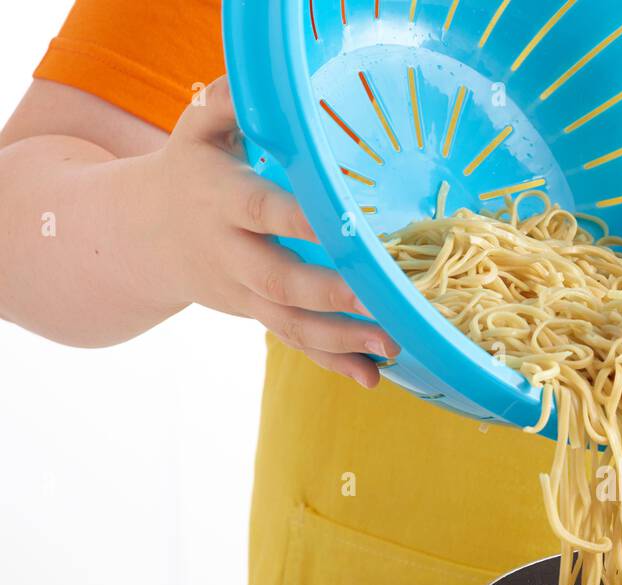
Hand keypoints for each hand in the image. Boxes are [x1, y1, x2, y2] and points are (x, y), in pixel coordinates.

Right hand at [139, 77, 389, 386]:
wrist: (144, 234)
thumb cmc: (191, 170)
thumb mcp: (200, 131)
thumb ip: (226, 105)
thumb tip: (257, 86)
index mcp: (221, 200)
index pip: (263, 211)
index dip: (301, 220)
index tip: (350, 224)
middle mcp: (231, 253)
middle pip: (279, 280)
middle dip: (331, 295)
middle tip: (382, 300)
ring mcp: (244, 292)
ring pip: (290, 324)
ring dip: (343, 340)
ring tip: (394, 345)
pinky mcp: (258, 316)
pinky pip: (295, 344)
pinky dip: (332, 363)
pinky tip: (372, 378)